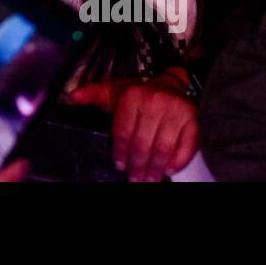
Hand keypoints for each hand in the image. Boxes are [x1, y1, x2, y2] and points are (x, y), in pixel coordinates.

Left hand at [66, 74, 199, 181]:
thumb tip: (71, 96)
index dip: (120, 151)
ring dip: (155, 168)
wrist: (172, 84)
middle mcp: (155, 102)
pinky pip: (188, 145)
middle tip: (135, 180)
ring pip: (163, 147)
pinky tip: (168, 170)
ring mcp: (177, 111)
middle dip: (137, 165)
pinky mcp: (194, 119)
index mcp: (132, 96)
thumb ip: (93, 94)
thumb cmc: (139, 93)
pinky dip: (178, 161)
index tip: (119, 165)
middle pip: (143, 143)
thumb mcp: (114, 91)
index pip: (123, 131)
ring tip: (150, 180)